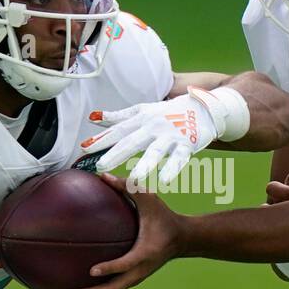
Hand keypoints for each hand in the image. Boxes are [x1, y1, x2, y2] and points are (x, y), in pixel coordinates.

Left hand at [63, 174, 182, 288]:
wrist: (183, 239)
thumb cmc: (164, 216)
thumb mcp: (149, 198)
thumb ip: (126, 186)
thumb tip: (102, 175)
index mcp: (145, 253)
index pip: (126, 264)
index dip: (110, 268)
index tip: (92, 271)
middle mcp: (140, 270)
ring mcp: (136, 277)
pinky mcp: (133, 278)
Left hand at [81, 93, 220, 185]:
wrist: (203, 108)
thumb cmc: (168, 112)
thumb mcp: (142, 111)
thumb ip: (118, 117)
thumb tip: (92, 118)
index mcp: (141, 119)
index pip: (119, 130)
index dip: (102, 139)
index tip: (84, 148)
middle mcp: (154, 127)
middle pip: (133, 141)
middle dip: (117, 153)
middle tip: (101, 165)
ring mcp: (171, 136)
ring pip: (156, 151)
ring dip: (145, 164)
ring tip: (134, 179)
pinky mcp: (187, 145)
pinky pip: (179, 159)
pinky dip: (173, 168)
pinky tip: (165, 180)